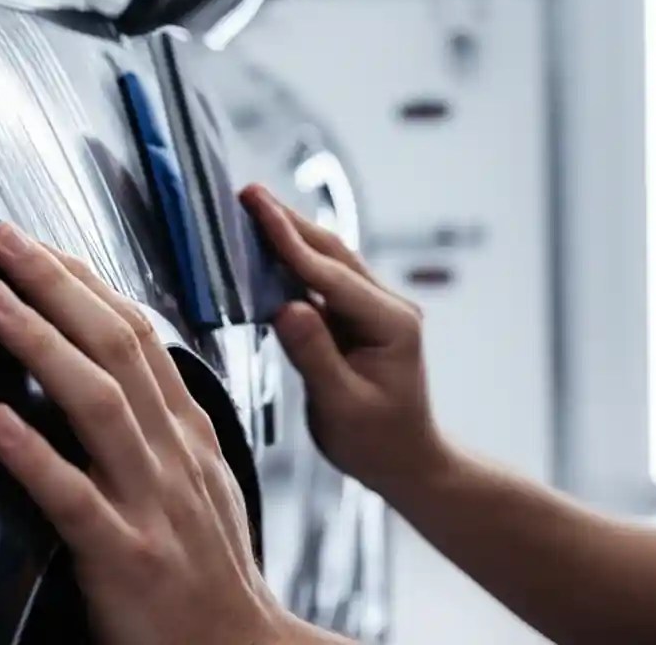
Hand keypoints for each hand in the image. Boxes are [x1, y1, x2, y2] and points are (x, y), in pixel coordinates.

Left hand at [0, 223, 338, 644]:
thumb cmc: (209, 565)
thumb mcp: (202, 475)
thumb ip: (162, 418)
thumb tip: (120, 360)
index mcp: (186, 431)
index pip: (138, 334)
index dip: (87, 283)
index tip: (44, 246)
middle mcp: (170, 454)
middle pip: (116, 348)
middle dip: (58, 286)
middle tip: (6, 242)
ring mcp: (150, 502)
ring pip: (97, 405)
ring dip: (41, 343)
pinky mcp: (123, 556)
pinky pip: (75, 499)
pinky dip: (36, 456)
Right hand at [241, 185, 450, 492]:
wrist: (407, 462)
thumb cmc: (378, 442)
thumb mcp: (343, 406)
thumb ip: (314, 355)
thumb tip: (283, 308)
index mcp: (391, 323)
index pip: (330, 274)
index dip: (289, 241)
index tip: (257, 208)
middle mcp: (388, 307)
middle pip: (331, 253)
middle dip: (288, 221)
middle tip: (248, 193)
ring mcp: (374, 310)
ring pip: (327, 261)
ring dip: (290, 235)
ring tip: (252, 209)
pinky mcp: (356, 319)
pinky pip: (321, 282)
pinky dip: (293, 263)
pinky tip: (267, 250)